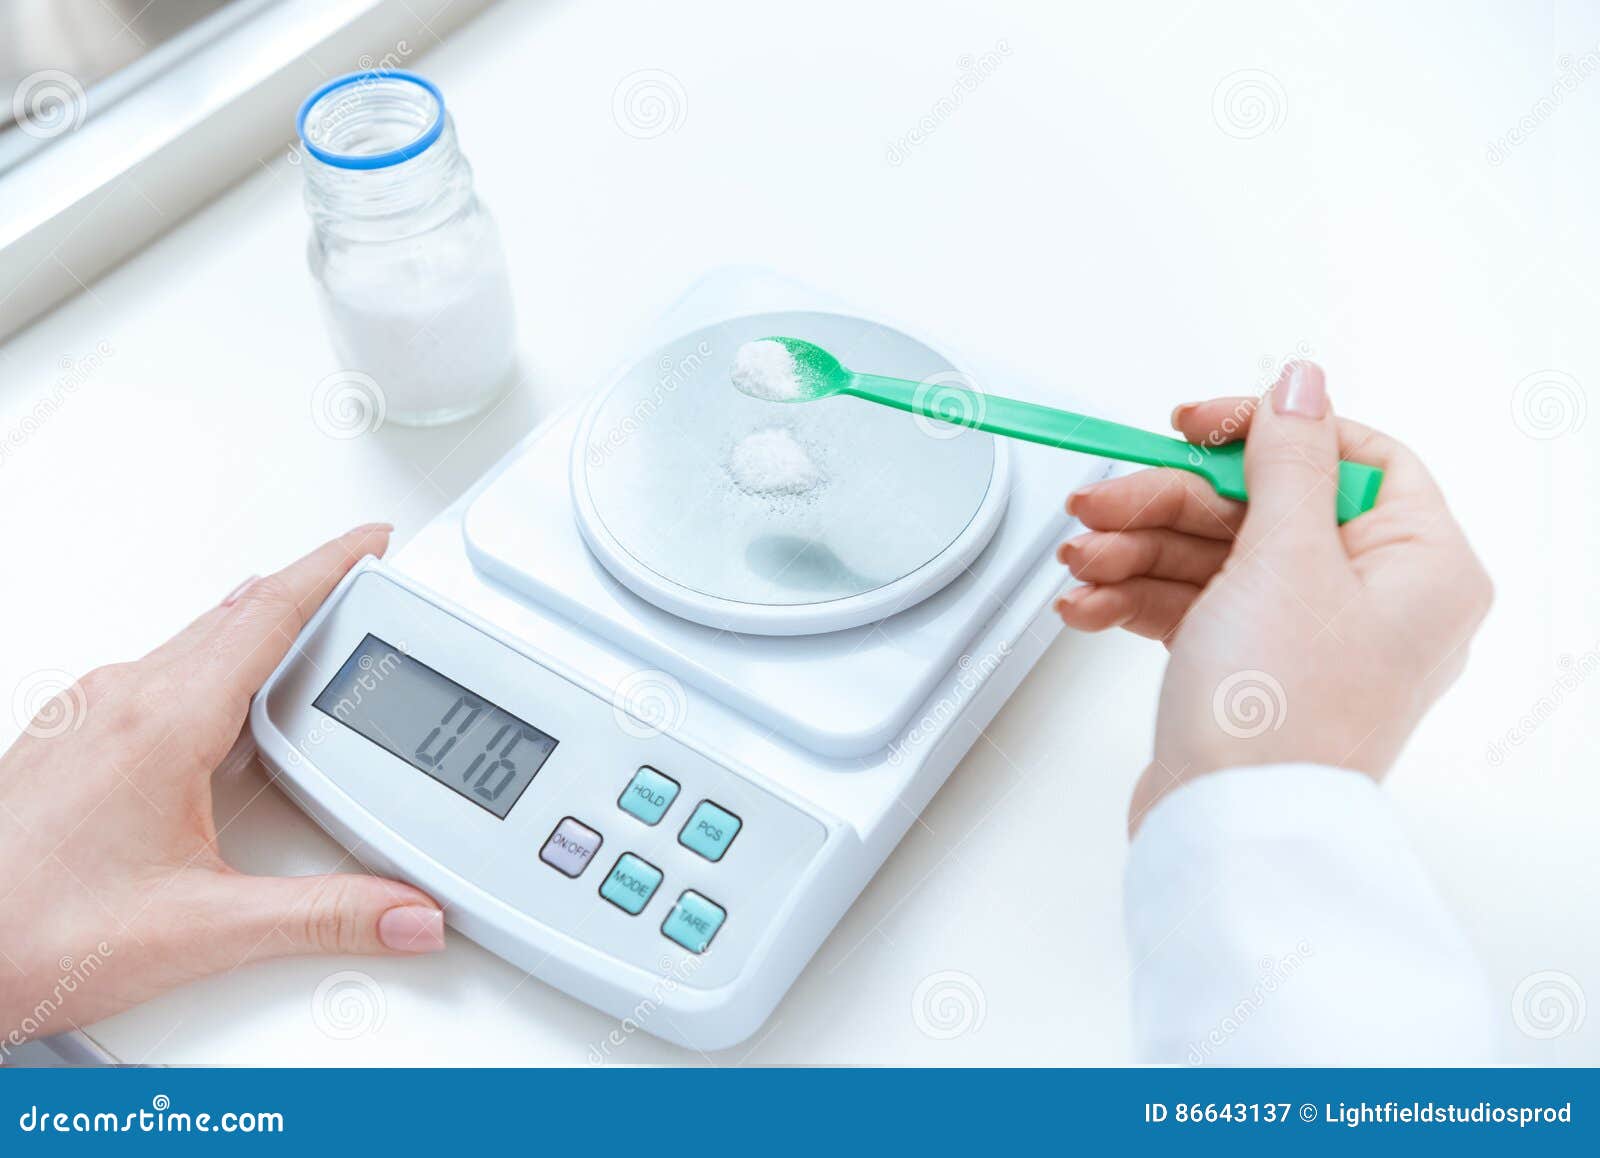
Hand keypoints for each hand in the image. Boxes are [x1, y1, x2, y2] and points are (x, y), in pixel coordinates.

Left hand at [0, 526, 443, 1049]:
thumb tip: (404, 910)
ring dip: (257, 628)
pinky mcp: (68, 741)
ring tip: (308, 636)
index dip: (330, 569)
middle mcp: (118, 703)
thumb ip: (322, 917)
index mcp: (163, 723)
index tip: (371, 541)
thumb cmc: (28, 932)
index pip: (268, 615)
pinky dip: (211, 664)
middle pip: (234, 617)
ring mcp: (87, 717)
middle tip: (360, 583)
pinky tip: (222, 705)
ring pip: (191, 643)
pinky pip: (158, 674)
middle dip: (307, 591)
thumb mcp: (203, 931)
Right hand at [1054, 363, 1491, 831]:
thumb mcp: (1284, 557)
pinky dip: (1138, 599)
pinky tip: (1088, 602)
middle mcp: (1372, 599)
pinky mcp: (1250, 669)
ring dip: (1136, 551)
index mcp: (1419, 565)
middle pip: (1260, 505)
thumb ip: (1287, 459)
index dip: (1266, 431)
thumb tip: (1303, 381)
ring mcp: (1307, 637)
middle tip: (1099, 502)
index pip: (1350, 456)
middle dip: (1166, 504)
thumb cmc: (1279, 718)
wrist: (1226, 833)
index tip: (1194, 427)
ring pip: (1214, 556)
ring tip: (1081, 560)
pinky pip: (1194, 607)